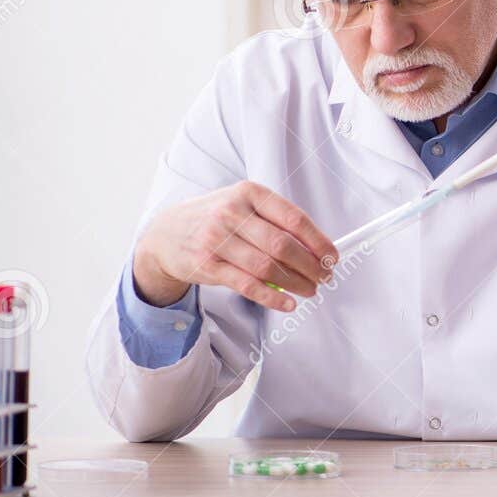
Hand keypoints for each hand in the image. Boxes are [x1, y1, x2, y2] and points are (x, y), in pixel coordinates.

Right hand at [133, 181, 338, 312]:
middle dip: (311, 265)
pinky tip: (288, 303)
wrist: (165, 233)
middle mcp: (231, 213)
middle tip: (324, 276)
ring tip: (310, 289)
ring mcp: (216, 240)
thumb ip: (275, 219)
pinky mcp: (206, 265)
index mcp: (248, 193)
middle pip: (283, 246)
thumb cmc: (214, 218)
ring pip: (267, 267)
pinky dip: (272, 297)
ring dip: (296, 283)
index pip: (293, 219)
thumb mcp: (242, 204)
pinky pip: (247, 285)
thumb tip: (316, 245)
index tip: (331, 256)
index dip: (318, 241)